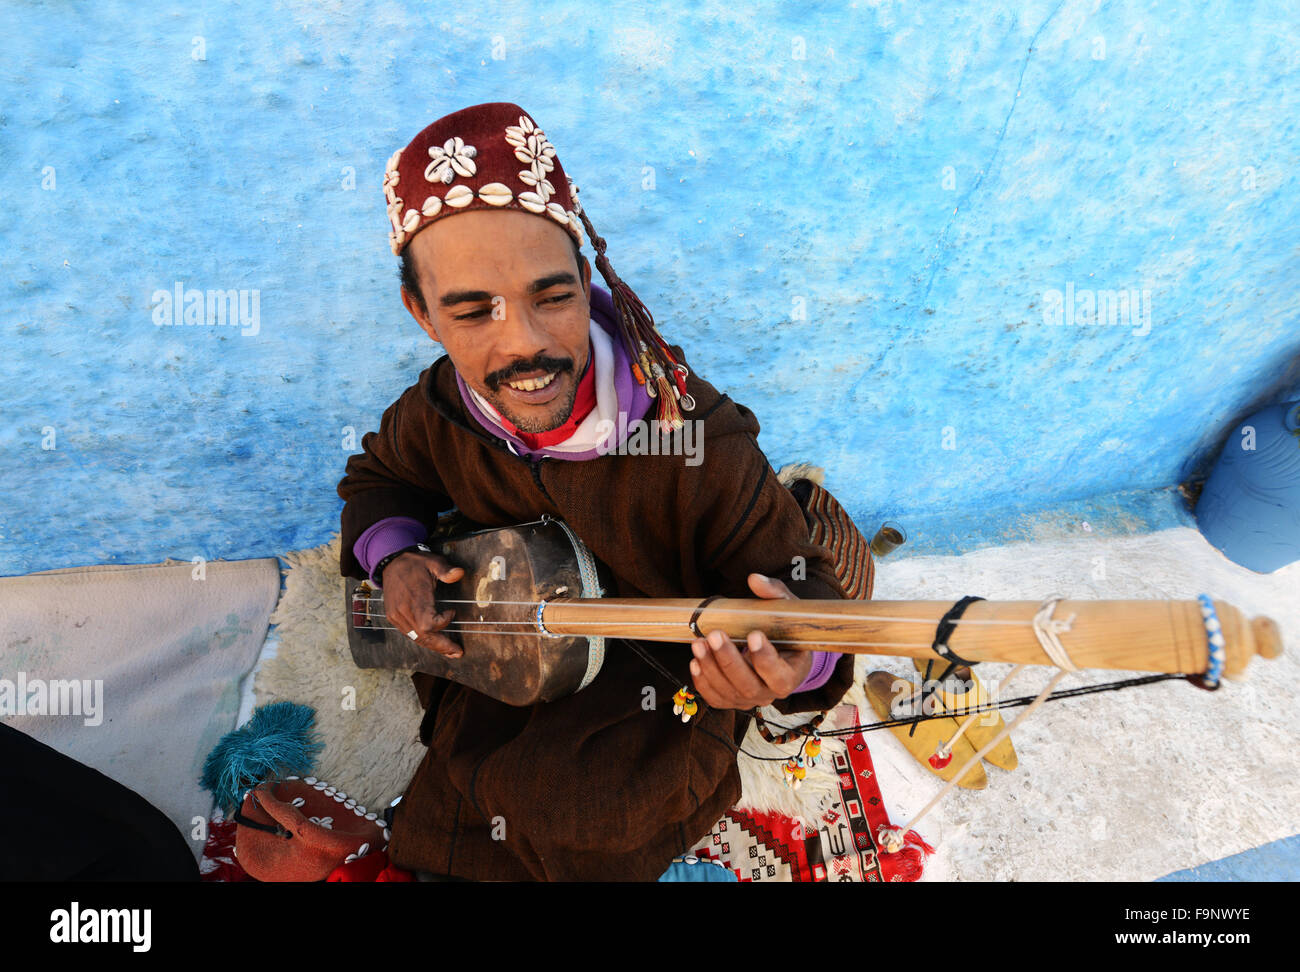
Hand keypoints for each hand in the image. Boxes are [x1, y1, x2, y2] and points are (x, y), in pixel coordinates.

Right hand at [381, 551, 465, 658]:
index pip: (428, 624)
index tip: (452, 612)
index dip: (442, 623)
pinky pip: (409, 634)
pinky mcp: (393, 617)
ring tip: (449, 651)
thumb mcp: (433, 562)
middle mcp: (403, 610)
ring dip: (433, 645)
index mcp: (415, 598)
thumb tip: (459, 573)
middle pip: (423, 636)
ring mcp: (396, 615)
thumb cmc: (414, 563)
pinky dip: (422, 639)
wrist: (391, 562)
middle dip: (442, 646)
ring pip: (416, 638)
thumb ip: (446, 570)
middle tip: (457, 652)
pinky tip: (434, 641)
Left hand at [687, 573, 813, 709]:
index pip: (779, 676)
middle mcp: (770, 692)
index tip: (754, 634)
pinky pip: (715, 698)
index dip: (765, 659)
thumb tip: (754, 579)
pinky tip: (696, 661)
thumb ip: (774, 593)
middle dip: (729, 660)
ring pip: (728, 692)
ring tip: (698, 643)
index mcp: (790, 675)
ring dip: (710, 667)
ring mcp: (749, 699)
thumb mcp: (787, 610)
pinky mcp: (732, 699)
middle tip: (715, 634)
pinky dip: (702, 681)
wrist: (780, 652)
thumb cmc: (785, 630)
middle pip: (748, 686)